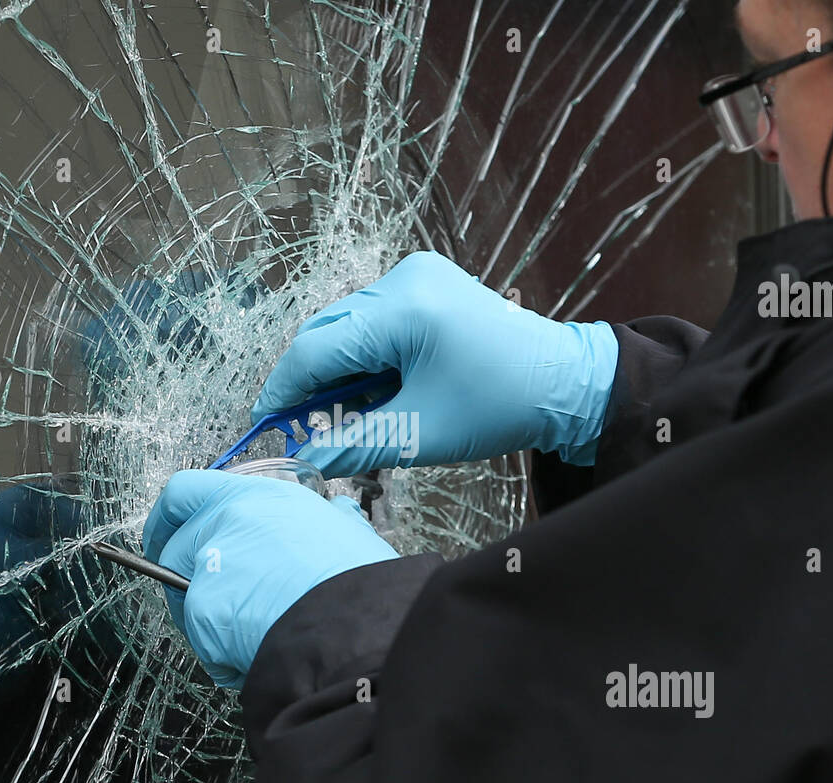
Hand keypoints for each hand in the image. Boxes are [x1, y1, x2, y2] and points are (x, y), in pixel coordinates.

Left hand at [142, 470, 398, 687]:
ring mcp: (209, 568)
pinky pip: (204, 642)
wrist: (358, 625)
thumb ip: (330, 518)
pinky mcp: (204, 612)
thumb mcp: (349, 529)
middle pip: (176, 549)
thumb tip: (339, 513)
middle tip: (219, 602)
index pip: (185, 492)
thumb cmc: (362, 580)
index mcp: (257, 496)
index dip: (168, 517)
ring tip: (252, 636)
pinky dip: (225, 657)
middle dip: (190, 580)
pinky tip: (258, 658)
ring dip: (210, 621)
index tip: (168, 534)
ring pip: (187, 599)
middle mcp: (226, 523)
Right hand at [251, 250, 618, 477]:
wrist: (564, 382)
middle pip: (328, 332)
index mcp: (406, 308)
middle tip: (307, 429)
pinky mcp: (427, 283)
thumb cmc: (501, 405)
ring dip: (341, 372)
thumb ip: (354, 445)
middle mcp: (406, 278)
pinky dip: (367, 357)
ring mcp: (418, 274)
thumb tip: (304, 459)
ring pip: (348, 326)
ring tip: (354, 415)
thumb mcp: (421, 433)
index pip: (316, 348)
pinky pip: (374, 320)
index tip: (268, 425)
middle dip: (313, 384)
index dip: (285, 390)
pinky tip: (380, 390)